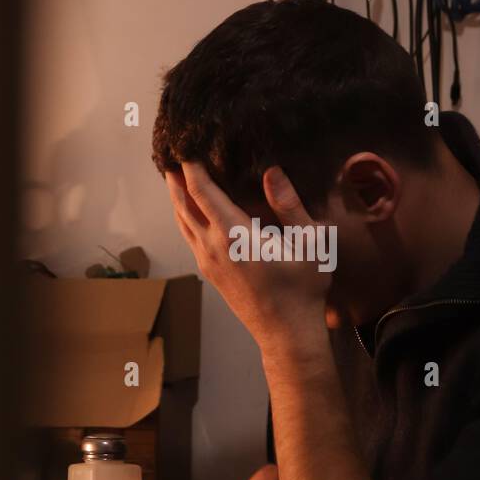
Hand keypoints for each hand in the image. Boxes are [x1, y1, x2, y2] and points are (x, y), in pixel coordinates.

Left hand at [165, 162, 329, 355]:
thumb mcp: (309, 243)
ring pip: (182, 222)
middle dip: (176, 179)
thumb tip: (272, 171)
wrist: (287, 334)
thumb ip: (289, 205)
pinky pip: (189, 237)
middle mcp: (212, 247)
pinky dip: (185, 217)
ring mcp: (208, 262)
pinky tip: (191, 212)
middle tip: (170, 154)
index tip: (186, 146)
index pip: (202, 192)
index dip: (191, 167)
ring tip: (174, 178)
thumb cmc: (303, 288)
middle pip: (183, 205)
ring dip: (176, 198)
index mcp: (233, 234)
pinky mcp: (210, 274)